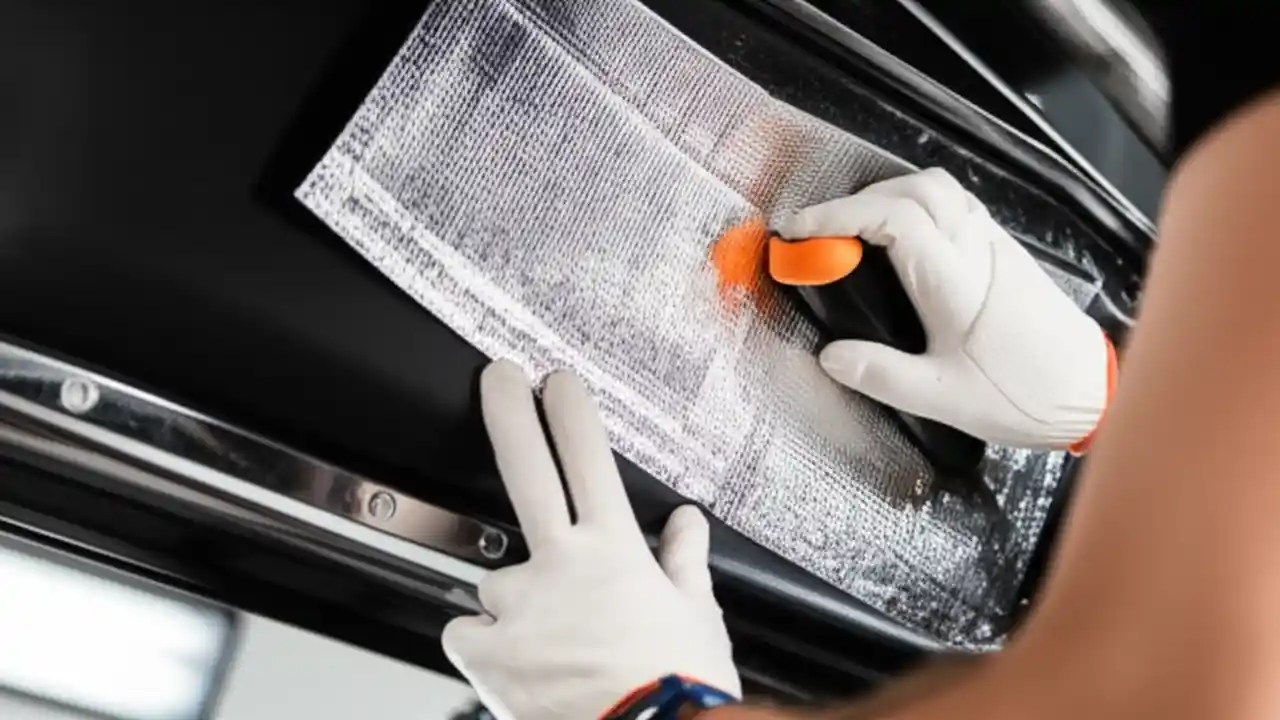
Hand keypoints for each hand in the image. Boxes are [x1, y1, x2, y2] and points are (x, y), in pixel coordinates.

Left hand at [443, 361, 739, 719]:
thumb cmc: (678, 688)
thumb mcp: (696, 616)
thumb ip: (683, 561)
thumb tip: (687, 525)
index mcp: (615, 551)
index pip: (588, 459)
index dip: (569, 412)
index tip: (556, 383)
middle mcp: (561, 566)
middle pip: (526, 470)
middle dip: (509, 412)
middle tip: (499, 376)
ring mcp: (518, 604)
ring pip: (496, 580)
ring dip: (514, 600)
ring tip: (553, 644)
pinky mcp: (486, 650)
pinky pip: (469, 631)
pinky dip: (486, 642)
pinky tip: (520, 664)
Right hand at [778, 168, 1113, 449]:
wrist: (1093, 393)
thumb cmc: (1022, 395)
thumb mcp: (941, 397)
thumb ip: (881, 374)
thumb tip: (831, 355)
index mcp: (954, 279)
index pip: (890, 218)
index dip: (837, 216)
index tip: (798, 231)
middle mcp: (976, 248)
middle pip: (913, 189)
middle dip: (858, 200)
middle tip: (821, 232)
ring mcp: (995, 245)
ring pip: (938, 189)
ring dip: (891, 195)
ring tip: (857, 230)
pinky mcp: (1006, 253)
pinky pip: (957, 205)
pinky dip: (919, 205)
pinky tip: (904, 238)